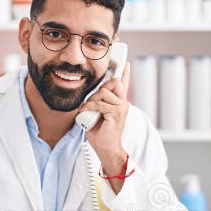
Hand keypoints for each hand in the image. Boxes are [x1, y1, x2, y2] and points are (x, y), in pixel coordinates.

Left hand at [79, 62, 130, 192]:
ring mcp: (121, 108)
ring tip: (88, 109)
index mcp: (119, 102)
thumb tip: (90, 95)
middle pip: (113, 82)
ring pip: (105, 92)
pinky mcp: (116, 114)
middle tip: (92, 101)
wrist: (106, 148)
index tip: (124, 62)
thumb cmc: (100, 133)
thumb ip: (97, 102)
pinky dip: (90, 106)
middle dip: (100, 89)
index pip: (123, 83)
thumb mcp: (97, 113)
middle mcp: (123, 103)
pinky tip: (86, 111)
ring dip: (92, 99)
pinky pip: (101, 103)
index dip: (124, 72)